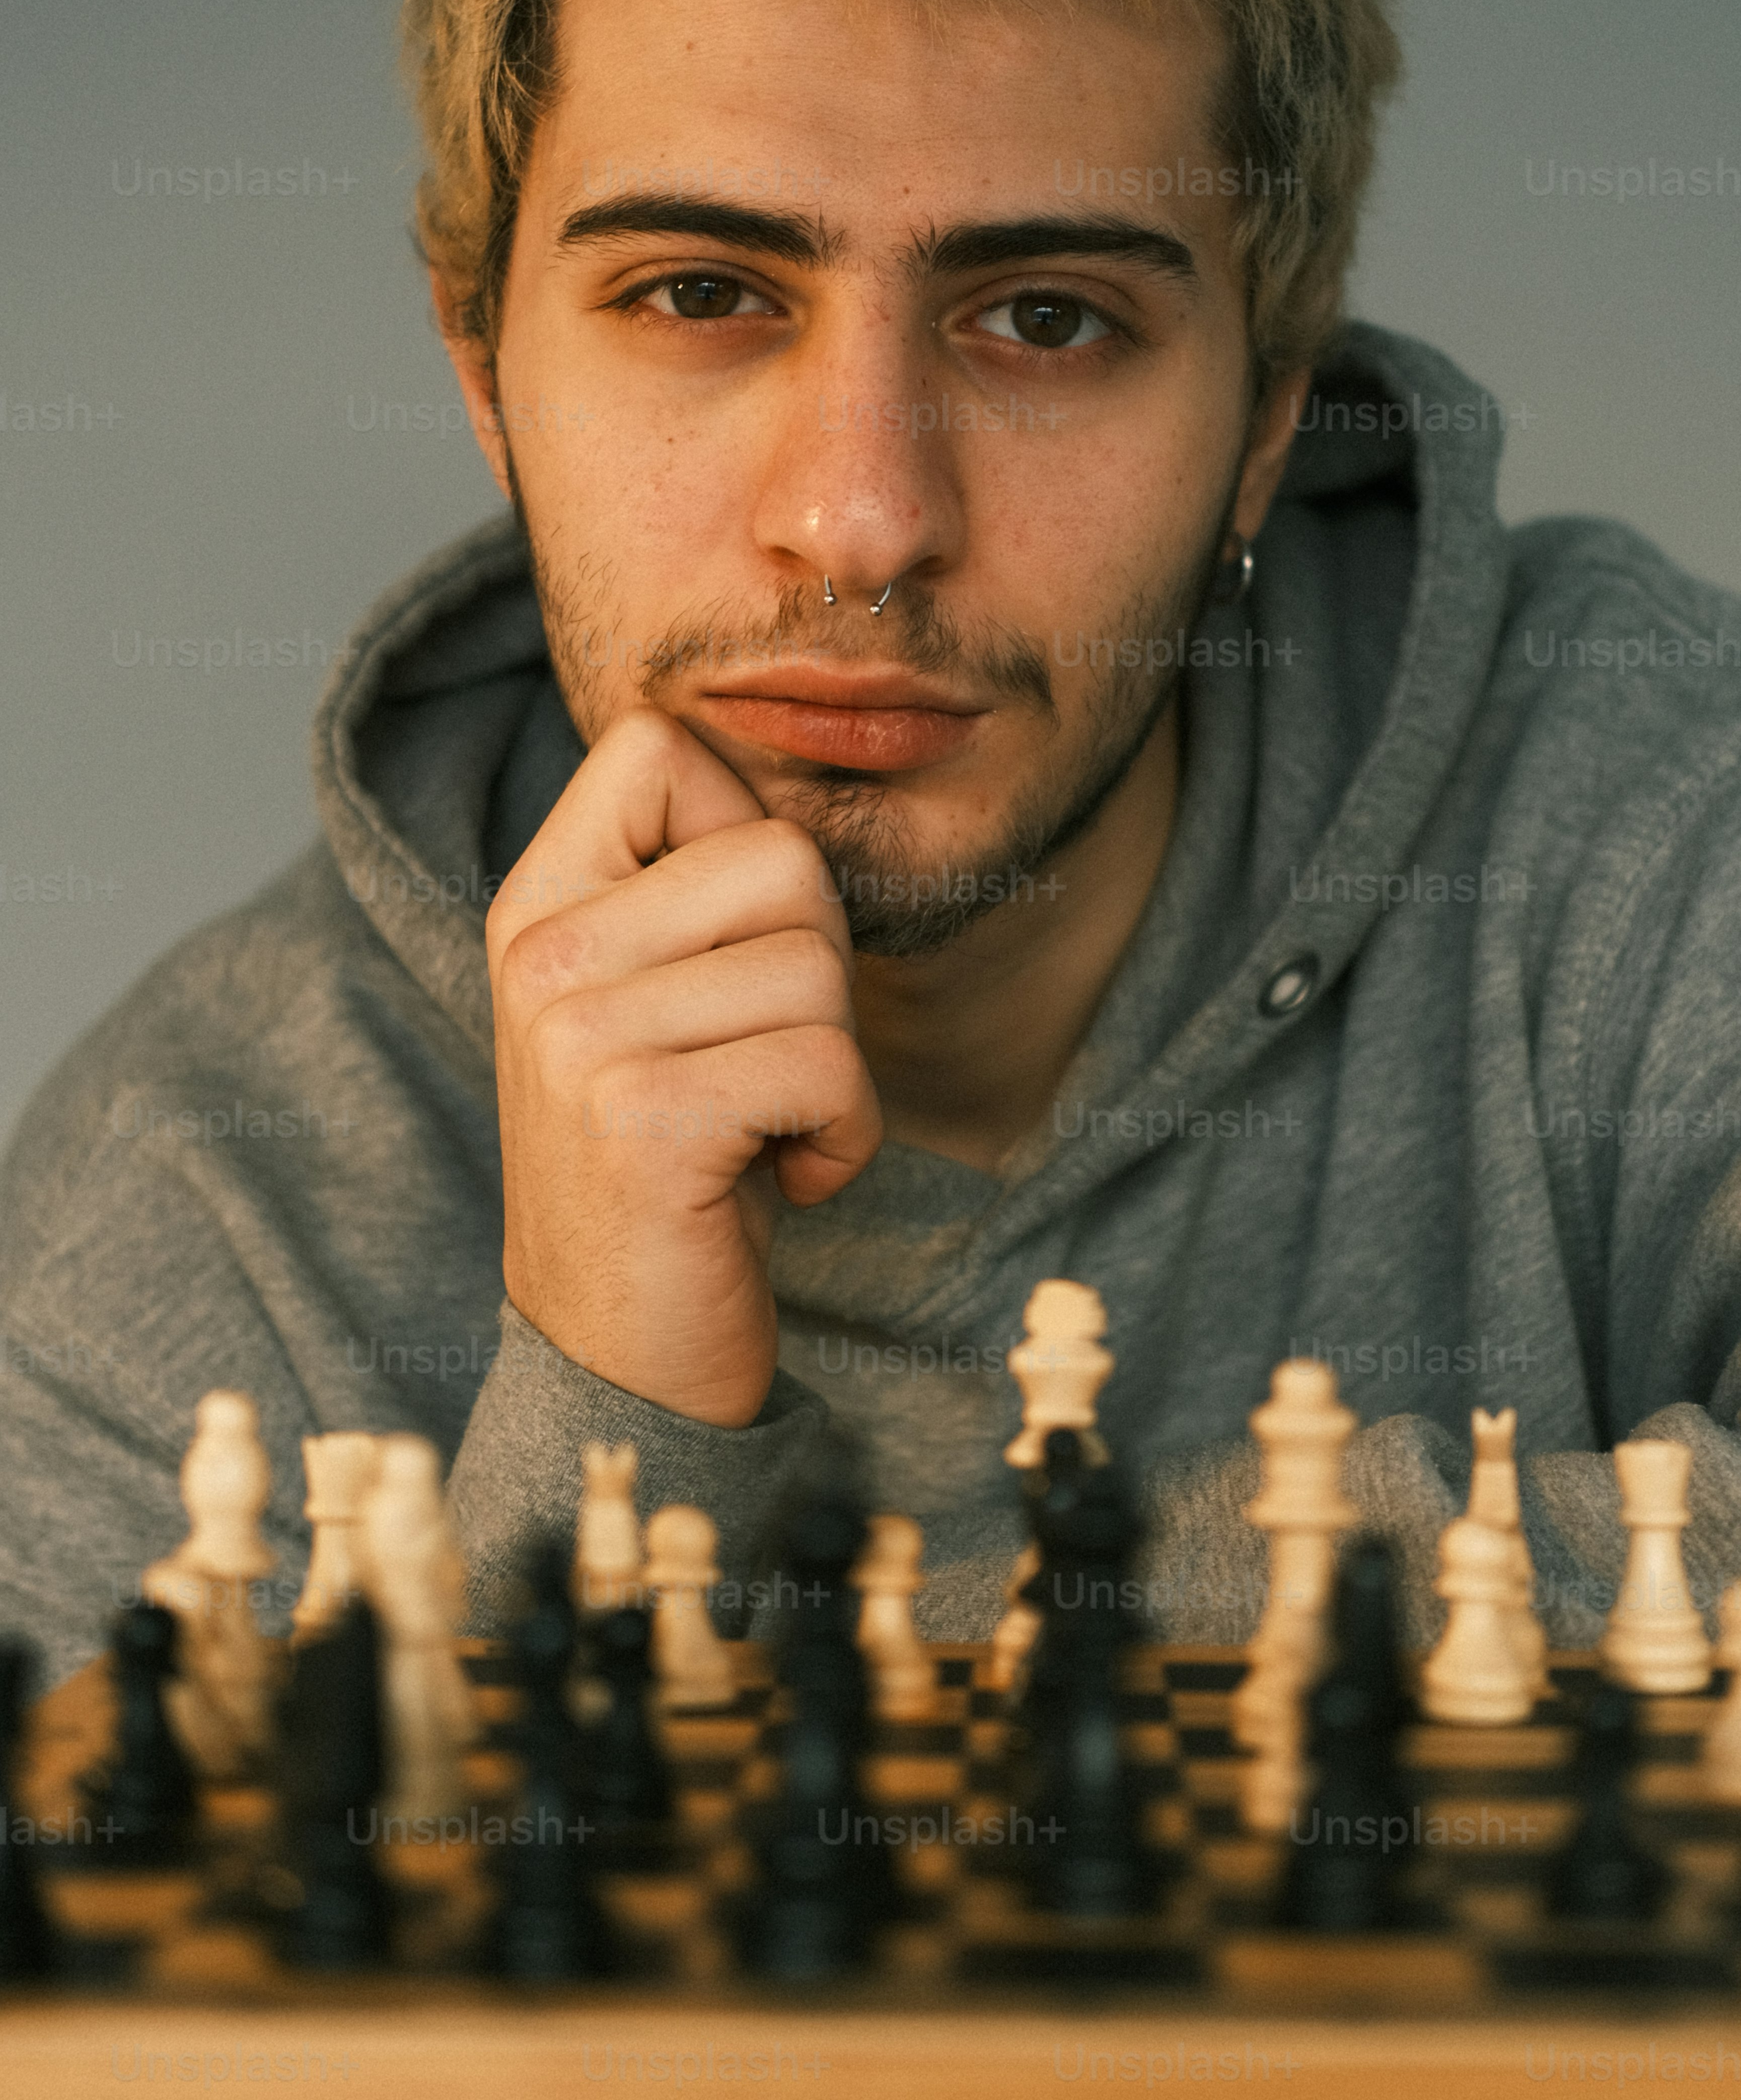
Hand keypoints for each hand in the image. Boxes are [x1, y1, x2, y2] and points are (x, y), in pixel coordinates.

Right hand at [483, 708, 881, 1422]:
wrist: (623, 1353)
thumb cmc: (678, 1157)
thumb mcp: (656, 998)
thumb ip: (693, 884)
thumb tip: (779, 766)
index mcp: (538, 905)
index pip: (657, 746)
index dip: (741, 833)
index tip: (726, 948)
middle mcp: (542, 957)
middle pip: (781, 857)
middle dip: (817, 971)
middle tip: (758, 1062)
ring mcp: (579, 1038)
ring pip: (818, 968)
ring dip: (832, 1068)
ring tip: (760, 1129)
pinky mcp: (644, 1121)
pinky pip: (828, 1067)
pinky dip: (843, 1138)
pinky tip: (778, 1182)